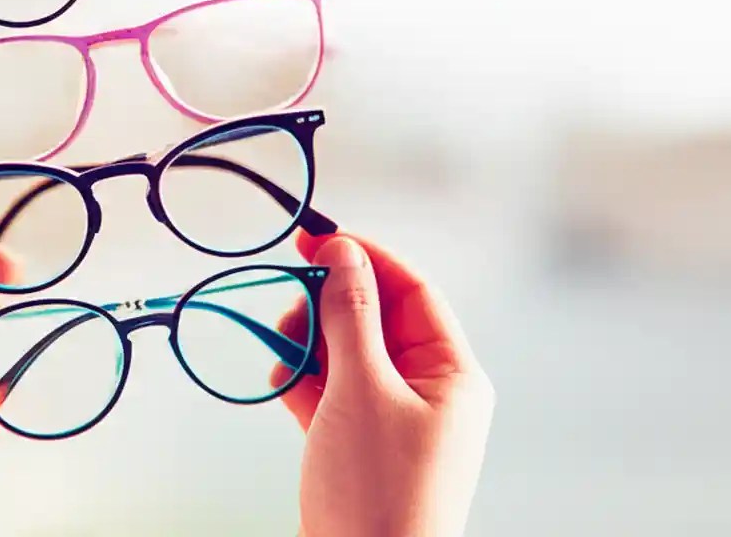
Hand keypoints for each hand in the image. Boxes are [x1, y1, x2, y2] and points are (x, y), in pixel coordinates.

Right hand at [274, 233, 494, 536]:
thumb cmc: (377, 493)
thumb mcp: (361, 391)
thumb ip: (349, 315)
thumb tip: (341, 251)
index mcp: (450, 374)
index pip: (410, 290)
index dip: (363, 257)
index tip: (313, 238)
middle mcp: (426, 391)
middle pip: (372, 317)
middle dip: (325, 308)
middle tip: (286, 310)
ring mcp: (390, 418)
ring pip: (344, 352)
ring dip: (307, 346)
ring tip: (281, 360)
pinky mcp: (357, 442)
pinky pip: (328, 390)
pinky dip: (301, 382)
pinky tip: (280, 386)